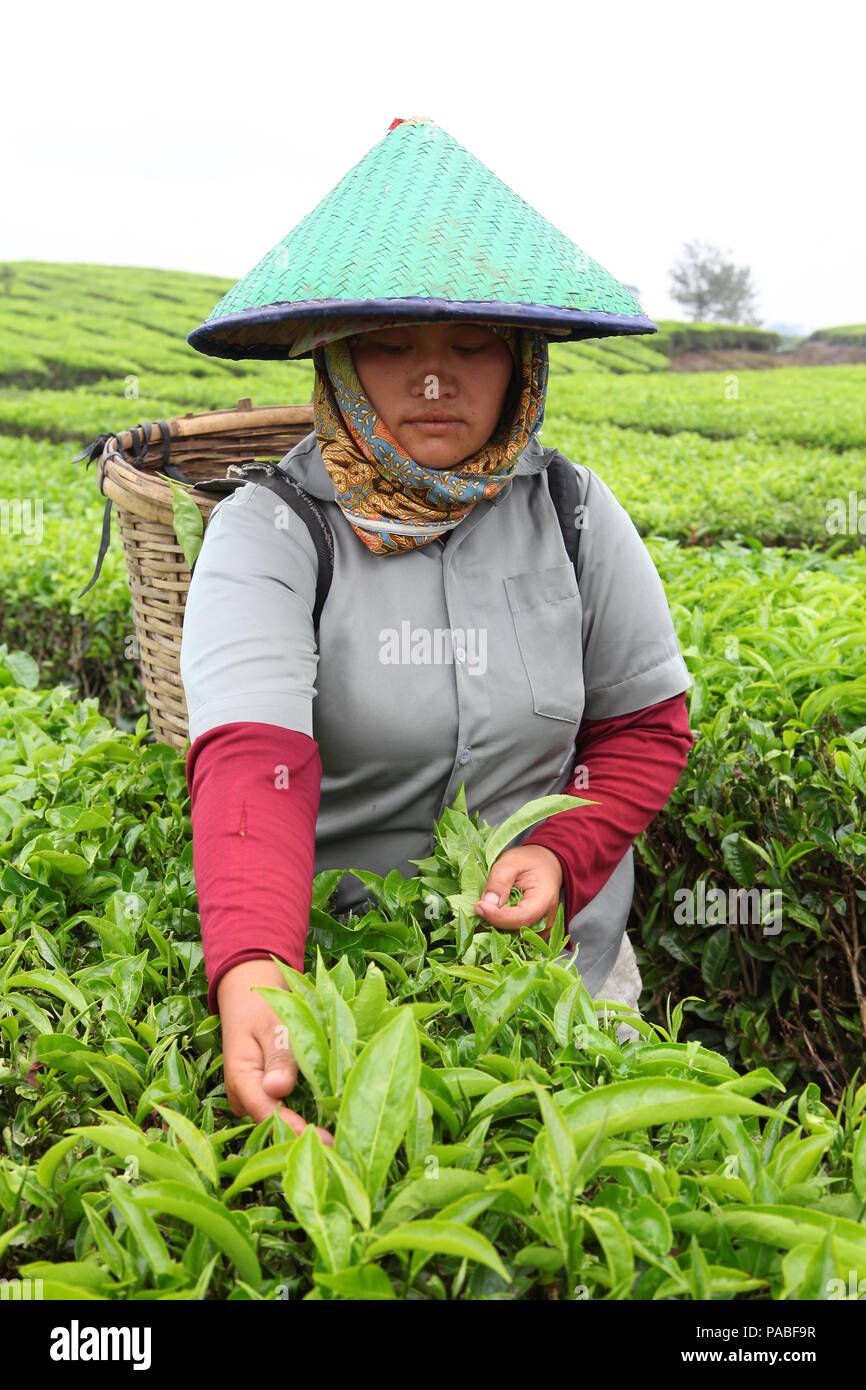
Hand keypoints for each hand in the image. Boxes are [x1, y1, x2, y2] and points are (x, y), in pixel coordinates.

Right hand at [217, 958, 333, 1145]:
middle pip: (274, 1125)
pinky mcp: (264, 1096)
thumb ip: (279, 1056)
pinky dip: (305, 1114)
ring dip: (307, 1128)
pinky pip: (284, 1111)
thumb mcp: (273, 1024)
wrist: (248, 997)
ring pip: (279, 1121)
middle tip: (343, 1142)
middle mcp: (243, 1097)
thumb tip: (278, 1089)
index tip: (328, 1141)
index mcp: (241, 1078)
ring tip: (342, 1135)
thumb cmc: (262, 1006)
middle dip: (306, 1135)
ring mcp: (252, 1099)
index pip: (269, 1114)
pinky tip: (331, 1119)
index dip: (297, 1130)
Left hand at [474, 845, 562, 939]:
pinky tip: (491, 916)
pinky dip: (499, 930)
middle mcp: (545, 920)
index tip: (478, 907)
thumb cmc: (529, 862)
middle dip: (492, 923)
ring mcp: (540, 930)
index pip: (521, 917)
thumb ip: (500, 881)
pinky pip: (513, 937)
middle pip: (515, 931)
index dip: (498, 917)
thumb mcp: (511, 862)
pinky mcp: (531, 934)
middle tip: (476, 908)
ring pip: (512, 937)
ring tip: (483, 910)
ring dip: (494, 928)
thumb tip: (487, 903)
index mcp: (544, 900)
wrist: (544, 866)